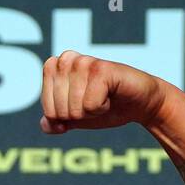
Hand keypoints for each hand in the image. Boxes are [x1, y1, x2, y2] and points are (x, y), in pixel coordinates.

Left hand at [39, 51, 165, 133]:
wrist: (138, 104)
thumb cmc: (104, 107)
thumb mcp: (74, 118)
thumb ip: (54, 122)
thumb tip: (46, 125)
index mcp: (54, 67)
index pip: (47, 110)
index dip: (65, 118)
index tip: (81, 106)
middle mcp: (66, 59)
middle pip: (59, 110)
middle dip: (78, 115)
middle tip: (94, 102)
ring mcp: (84, 62)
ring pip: (73, 108)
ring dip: (91, 112)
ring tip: (103, 97)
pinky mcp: (101, 69)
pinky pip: (90, 105)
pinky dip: (101, 108)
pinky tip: (110, 96)